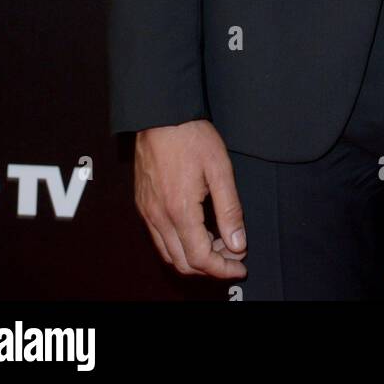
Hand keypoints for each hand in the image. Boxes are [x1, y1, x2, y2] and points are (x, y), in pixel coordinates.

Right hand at [134, 119, 247, 277]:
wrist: (160, 114)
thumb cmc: (190, 136)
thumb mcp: (220, 169)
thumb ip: (230, 210)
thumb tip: (237, 243)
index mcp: (180, 211)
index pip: (201, 259)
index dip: (223, 268)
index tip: (240, 265)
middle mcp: (159, 217)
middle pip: (183, 263)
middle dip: (211, 267)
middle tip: (232, 255)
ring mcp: (148, 212)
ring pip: (169, 254)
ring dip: (194, 258)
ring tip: (217, 243)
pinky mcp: (143, 205)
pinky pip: (158, 238)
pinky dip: (178, 245)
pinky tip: (196, 230)